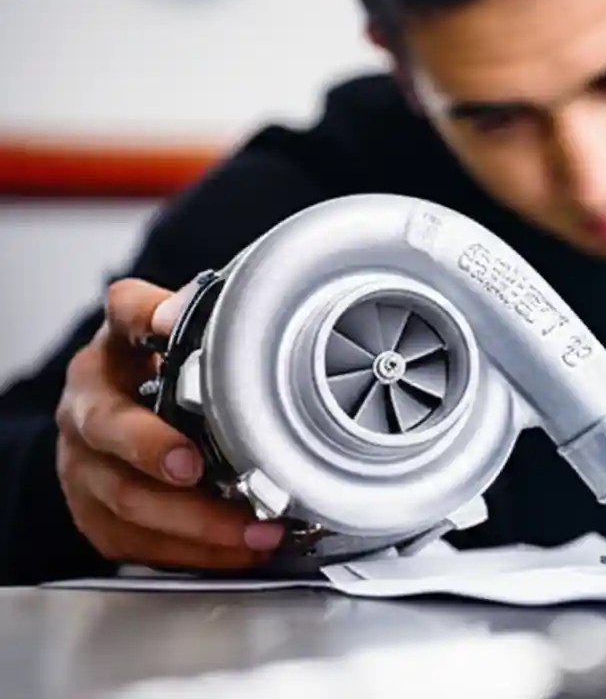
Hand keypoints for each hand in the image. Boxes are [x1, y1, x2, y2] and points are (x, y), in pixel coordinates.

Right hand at [54, 278, 283, 570]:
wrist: (116, 429)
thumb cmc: (162, 387)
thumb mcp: (184, 349)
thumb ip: (217, 328)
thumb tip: (264, 308)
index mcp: (116, 351)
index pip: (126, 314)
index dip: (146, 317)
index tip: (171, 325)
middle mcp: (89, 405)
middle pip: (109, 427)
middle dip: (153, 450)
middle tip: (194, 467)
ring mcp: (86, 466)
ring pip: (126, 499)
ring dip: (197, 521)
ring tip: (255, 530)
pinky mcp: (96, 515)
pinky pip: (139, 542)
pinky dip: (195, 552)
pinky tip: (239, 551)